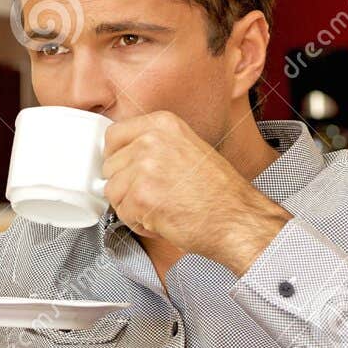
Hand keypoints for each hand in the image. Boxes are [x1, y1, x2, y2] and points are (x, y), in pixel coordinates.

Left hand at [101, 111, 290, 275]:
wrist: (237, 219)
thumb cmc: (220, 193)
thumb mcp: (188, 149)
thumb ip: (155, 147)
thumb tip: (123, 160)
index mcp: (163, 124)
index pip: (114, 136)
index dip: (117, 159)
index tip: (125, 172)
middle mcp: (151, 140)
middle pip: (110, 167)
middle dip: (125, 187)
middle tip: (152, 196)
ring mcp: (145, 167)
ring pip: (112, 192)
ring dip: (131, 207)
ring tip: (160, 209)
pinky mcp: (141, 196)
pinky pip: (123, 214)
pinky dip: (140, 224)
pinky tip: (163, 220)